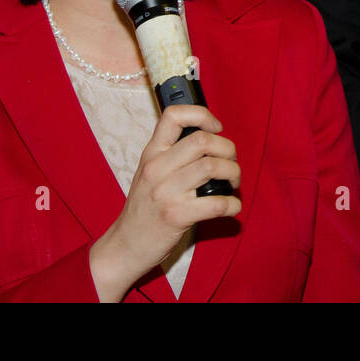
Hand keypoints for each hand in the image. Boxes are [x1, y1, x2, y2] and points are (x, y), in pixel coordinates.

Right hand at [89, 105, 241, 301]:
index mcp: (151, 153)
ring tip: (232, 183)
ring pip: (212, 166)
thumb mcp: (149, 172)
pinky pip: (217, 203)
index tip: (216, 128)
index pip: (174, 116)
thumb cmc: (144, 208)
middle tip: (230, 162)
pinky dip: (232, 204)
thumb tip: (211, 138)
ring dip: (233, 174)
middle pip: (203, 140)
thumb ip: (172, 153)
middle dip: (228, 149)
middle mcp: (156, 169)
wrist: (125, 245)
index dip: (202, 115)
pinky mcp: (176, 216)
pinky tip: (231, 207)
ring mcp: (165, 192)